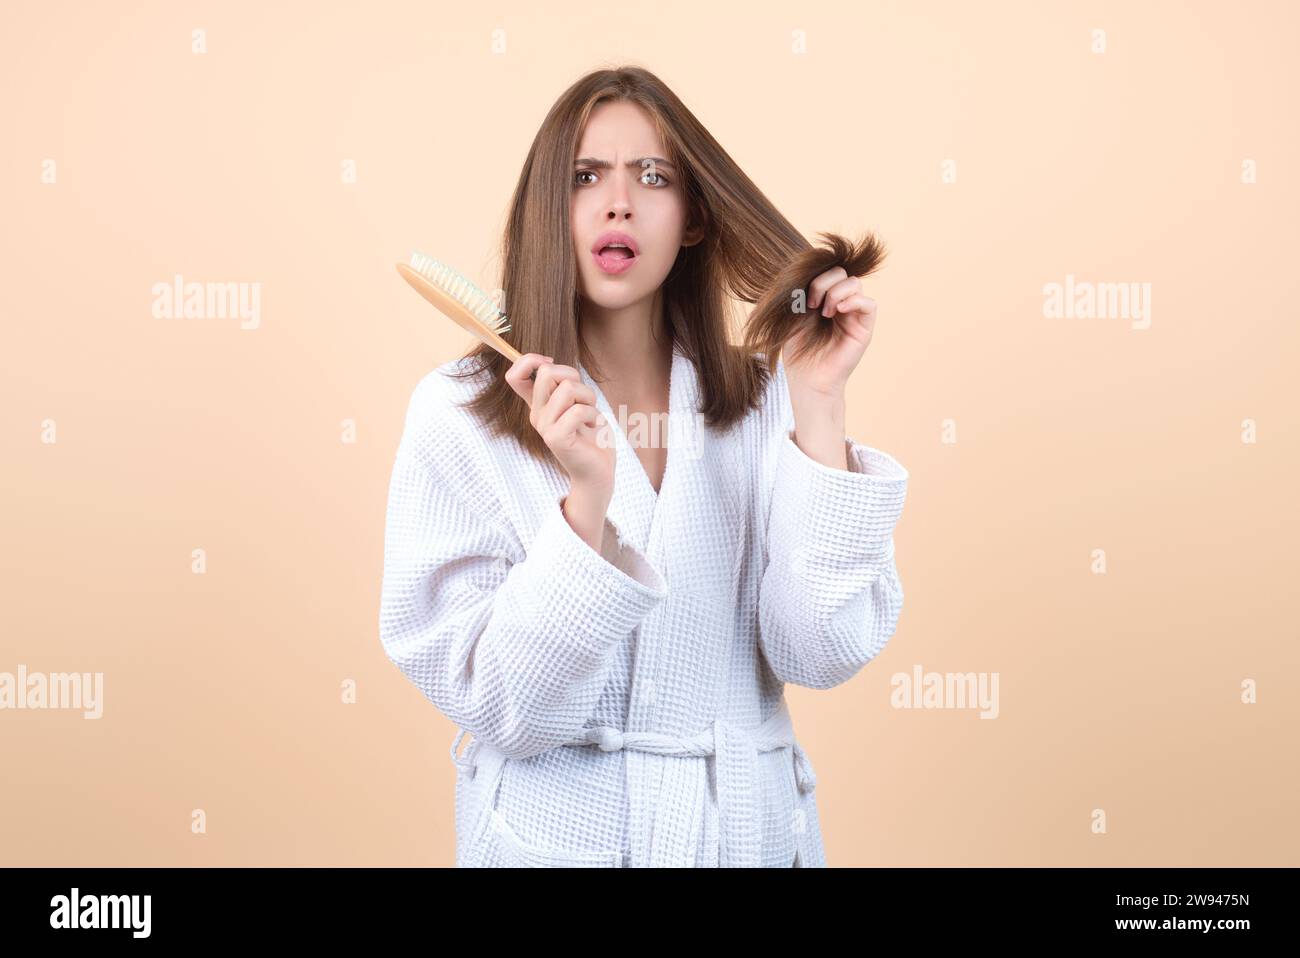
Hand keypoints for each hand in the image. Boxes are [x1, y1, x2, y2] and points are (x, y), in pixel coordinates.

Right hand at [504, 353, 615, 496]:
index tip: (552, 366)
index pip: (514, 375)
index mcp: (538, 405)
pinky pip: (578, 410)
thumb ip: (563, 384)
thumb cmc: (591, 434)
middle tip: (583, 400)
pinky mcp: (556, 439)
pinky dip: (594, 415)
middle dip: (575, 378)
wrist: (598, 471)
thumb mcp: (577, 401)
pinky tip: (592, 429)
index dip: (530, 361)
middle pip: (547, 372)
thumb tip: (547, 363)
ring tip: (589, 416)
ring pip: (568, 388)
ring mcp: (544, 427)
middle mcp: (537, 414)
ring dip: (588, 398)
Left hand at [784, 266, 877, 400]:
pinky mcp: (864, 328)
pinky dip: (854, 301)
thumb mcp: (792, 315)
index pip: (827, 271)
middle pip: (841, 272)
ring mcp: (853, 315)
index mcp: (823, 298)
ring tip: (824, 312)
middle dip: (824, 282)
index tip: (800, 296)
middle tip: (811, 303)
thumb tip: (800, 269)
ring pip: (855, 283)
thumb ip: (800, 292)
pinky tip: (838, 311)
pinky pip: (869, 304)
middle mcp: (841, 303)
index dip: (815, 276)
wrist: (806, 379)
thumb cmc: (797, 351)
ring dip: (836, 293)